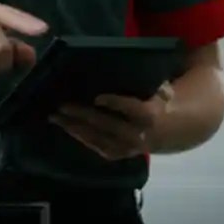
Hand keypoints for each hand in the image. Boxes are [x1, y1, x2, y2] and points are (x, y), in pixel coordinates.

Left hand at [50, 82, 174, 160]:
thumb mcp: (161, 90)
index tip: (97, 98)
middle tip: (62, 105)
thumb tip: (133, 68)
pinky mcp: (119, 155)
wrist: (167, 133)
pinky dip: (82, 138)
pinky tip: (66, 128)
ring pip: (98, 139)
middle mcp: (137, 134)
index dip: (115, 103)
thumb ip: (151, 83)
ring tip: (56, 117)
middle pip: (107, 124)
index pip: (132, 109)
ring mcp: (127, 147)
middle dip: (83, 115)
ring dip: (76, 128)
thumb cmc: (159, 104)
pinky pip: (98, 147)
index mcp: (149, 115)